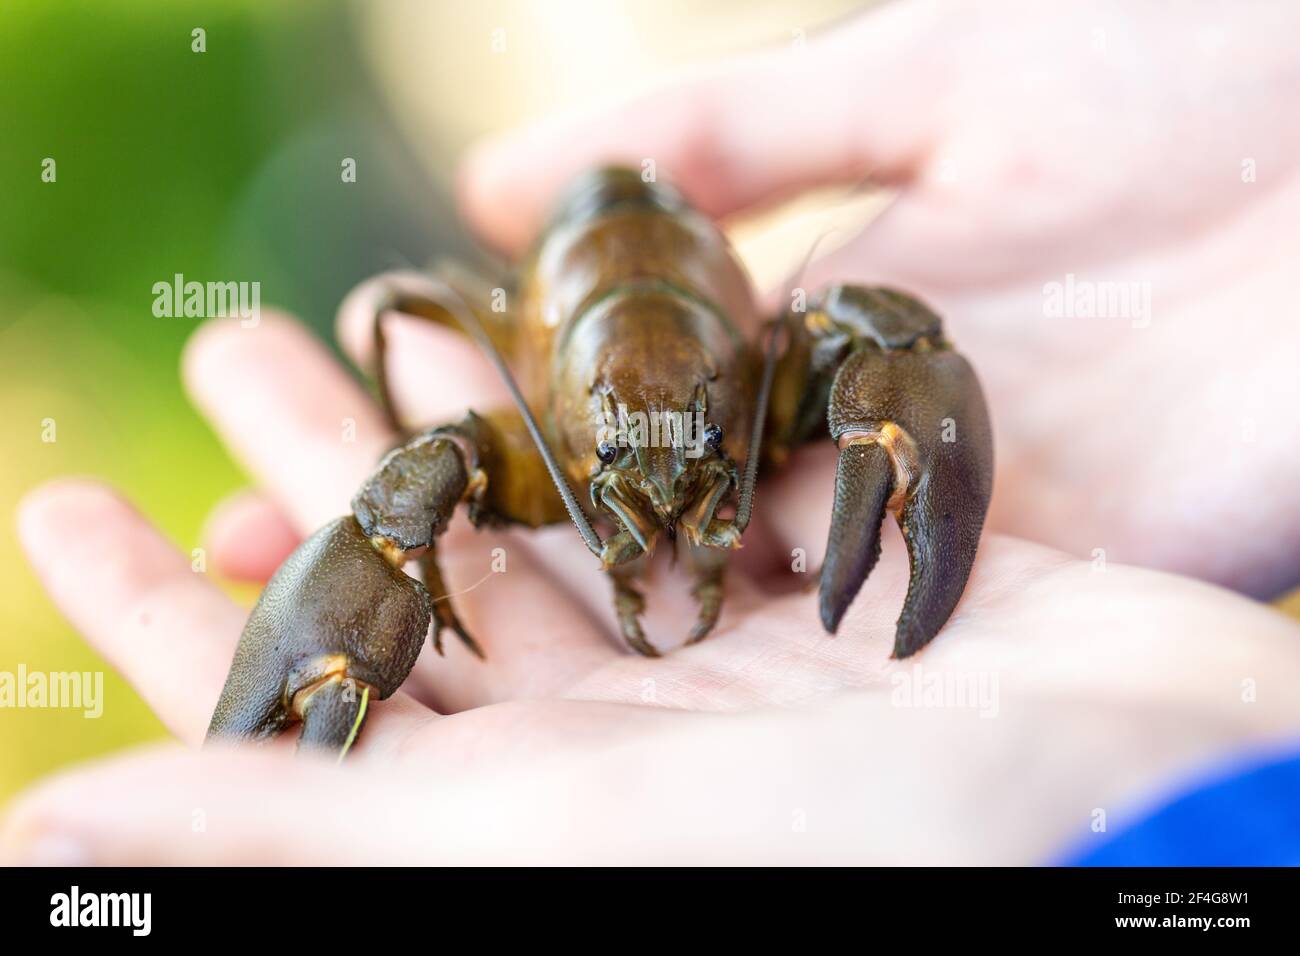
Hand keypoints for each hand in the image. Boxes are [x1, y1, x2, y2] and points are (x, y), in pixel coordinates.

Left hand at [6, 306, 1298, 863]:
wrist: (1114, 820)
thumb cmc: (847, 859)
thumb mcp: (535, 848)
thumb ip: (310, 833)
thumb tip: (44, 839)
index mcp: (517, 803)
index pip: (300, 701)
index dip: (168, 615)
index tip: (63, 509)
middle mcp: (602, 731)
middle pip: (420, 577)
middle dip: (314, 469)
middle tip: (225, 354)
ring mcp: (709, 655)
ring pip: (552, 512)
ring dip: (462, 411)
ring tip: (383, 308)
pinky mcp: (807, 585)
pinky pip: (686, 480)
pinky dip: (628, 404)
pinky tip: (566, 324)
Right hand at [459, 0, 1299, 598]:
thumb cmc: (1171, 50)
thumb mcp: (917, 67)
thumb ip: (721, 135)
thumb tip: (490, 187)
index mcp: (839, 314)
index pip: (668, 390)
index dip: (555, 412)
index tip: (429, 434)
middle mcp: (890, 420)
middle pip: (723, 498)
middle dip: (604, 533)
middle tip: (459, 555)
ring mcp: (989, 492)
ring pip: (819, 573)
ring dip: (709, 603)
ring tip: (577, 621)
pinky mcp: (1100, 555)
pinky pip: (956, 608)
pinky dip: (862, 627)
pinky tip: (757, 653)